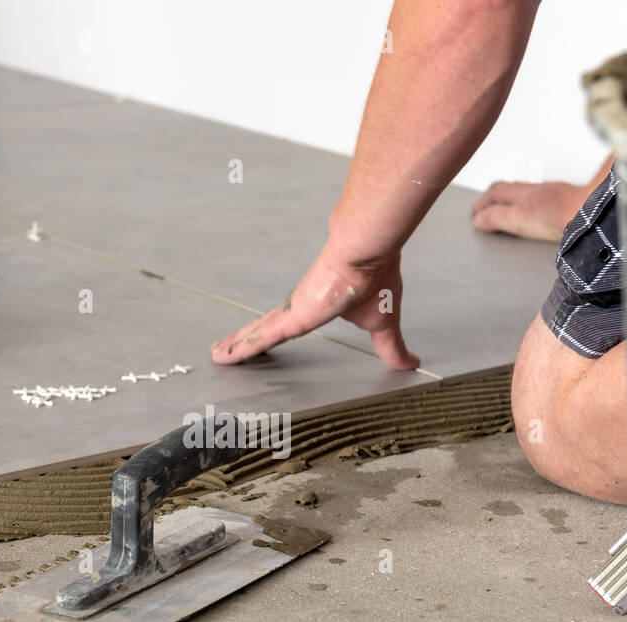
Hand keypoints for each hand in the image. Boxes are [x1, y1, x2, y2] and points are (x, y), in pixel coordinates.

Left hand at [209, 251, 419, 369]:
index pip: (289, 325)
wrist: (365, 253)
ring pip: (256, 333)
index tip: (262, 343)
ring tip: (216, 355)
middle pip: (265, 329)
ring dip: (236, 344)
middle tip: (223, 351)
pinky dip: (239, 348)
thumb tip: (410, 363)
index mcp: (317, 308)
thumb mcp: (384, 324)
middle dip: (245, 340)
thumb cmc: (375, 279)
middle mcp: (298, 308)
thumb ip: (391, 346)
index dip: (275, 334)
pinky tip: (221, 356)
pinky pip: (258, 338)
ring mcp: (291, 312)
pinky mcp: (290, 318)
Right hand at [471, 180, 589, 242]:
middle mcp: (537, 190)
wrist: (595, 212)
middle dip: (495, 195)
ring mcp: (554, 194)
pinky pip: (543, 198)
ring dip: (514, 197)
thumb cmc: (563, 215)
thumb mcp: (520, 219)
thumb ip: (499, 218)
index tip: (475, 210)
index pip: (496, 193)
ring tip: (509, 205)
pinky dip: (532, 201)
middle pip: (510, 188)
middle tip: (486, 203)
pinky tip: (539, 210)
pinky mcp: (568, 201)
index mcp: (523, 194)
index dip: (483, 202)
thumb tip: (479, 218)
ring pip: (527, 191)